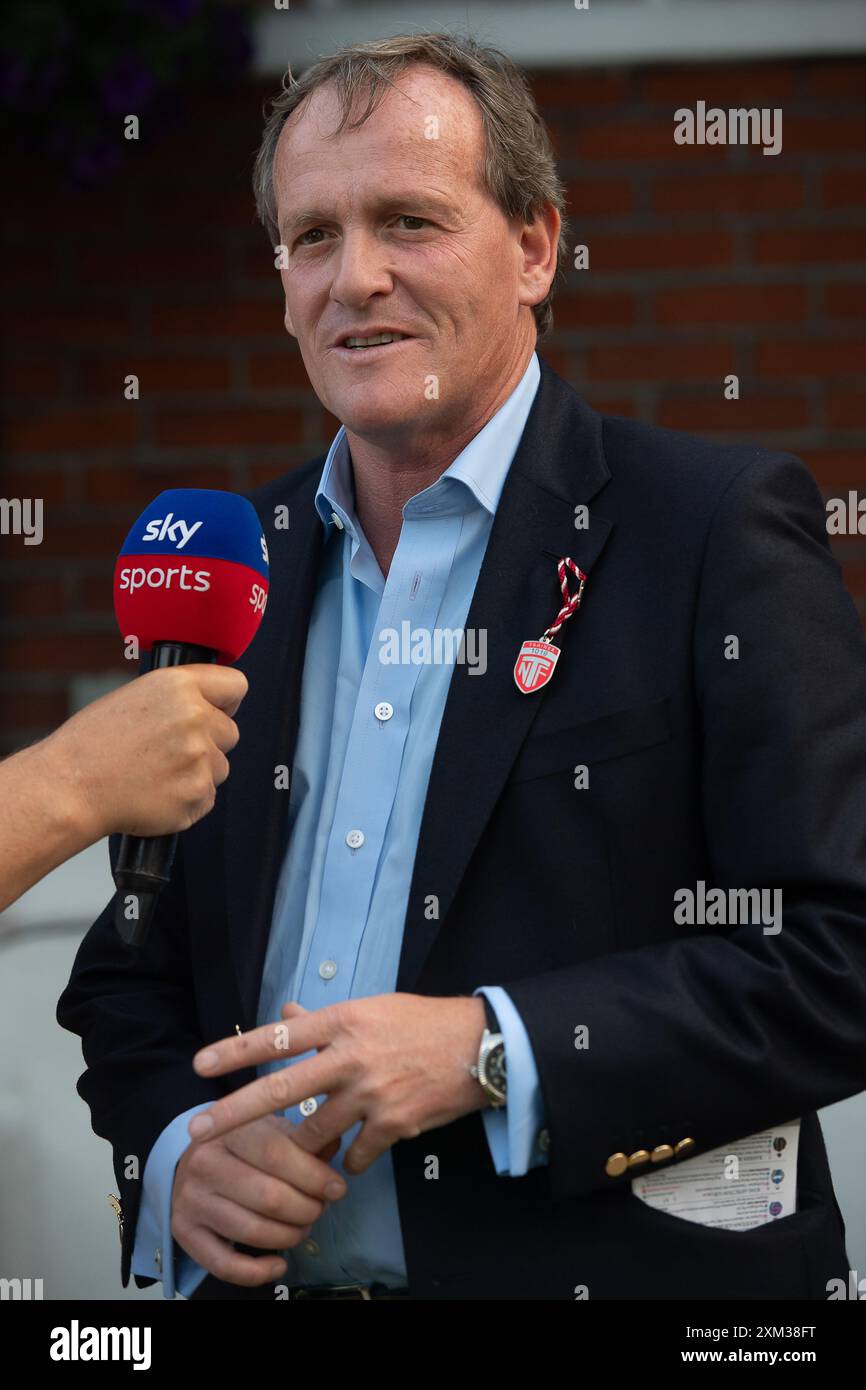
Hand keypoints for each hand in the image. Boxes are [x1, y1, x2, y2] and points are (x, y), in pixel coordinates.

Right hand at [42, 663, 247, 839]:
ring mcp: (200, 758)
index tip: (219, 710)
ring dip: (197, 772)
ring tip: (155, 773)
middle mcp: (195, 718)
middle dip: (208, 742)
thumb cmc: (92, 745)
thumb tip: (210, 706)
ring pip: (220, 766)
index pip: (235, 685)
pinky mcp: (199, 794)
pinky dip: (188, 799)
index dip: (226, 701)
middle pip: (230, 732)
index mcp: (178, 686)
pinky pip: (208, 796)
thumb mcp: (133, 697)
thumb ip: (178, 698)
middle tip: (168, 752)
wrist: (71, 789)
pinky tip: (156, 792)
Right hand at [172, 1114, 345, 1286]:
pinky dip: (258, 1272)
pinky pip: (224, 1265)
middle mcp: (204, 1164)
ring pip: (252, 1231)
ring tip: (303, 1228)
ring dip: (289, 1236)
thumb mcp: (272, 1130)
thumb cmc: (244, 1146)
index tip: (337, 1188)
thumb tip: (335, 1145)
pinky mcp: (185, 1233)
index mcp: (229, 1130)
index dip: (313, 1175)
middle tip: (319, 1209)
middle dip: (306, 1209)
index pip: (276, 1154)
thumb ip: (305, 1138)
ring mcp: (190, 1200)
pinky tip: (279, 1264)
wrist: (192, 1161)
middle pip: (268, 1197)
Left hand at [187, 994, 489, 1174]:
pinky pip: (354, 1155)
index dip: (237, 1051)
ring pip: (315, 1133)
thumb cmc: (423, 1022)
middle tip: (199, 1129)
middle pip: (282, 1089)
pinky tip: (358, 1151)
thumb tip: (286, 1015)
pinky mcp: (393, 1124)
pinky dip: (350, 1159)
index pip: (280, 1038)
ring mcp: (371, 1093)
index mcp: (344, 1021)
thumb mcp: (372, 1009)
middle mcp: (352, 1056)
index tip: (202, 1065)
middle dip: (235, 1112)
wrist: (480, 1046)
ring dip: (306, 1146)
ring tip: (304, 1151)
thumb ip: (326, 1020)